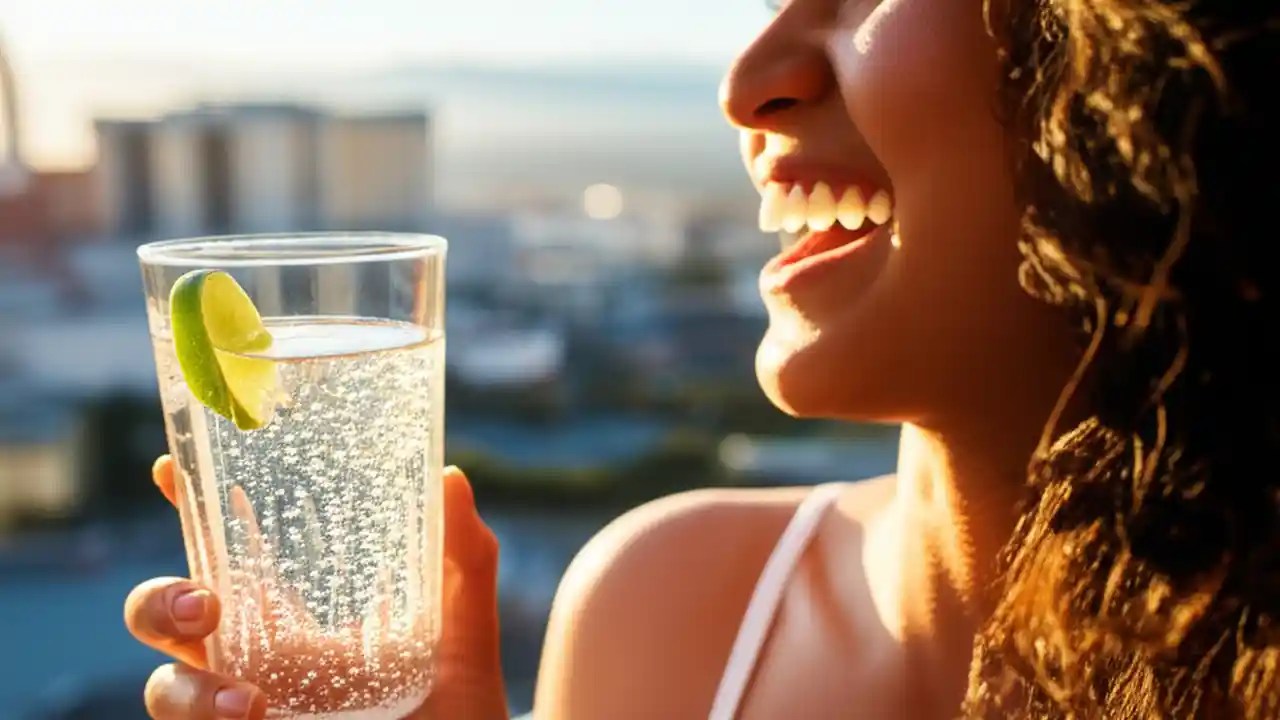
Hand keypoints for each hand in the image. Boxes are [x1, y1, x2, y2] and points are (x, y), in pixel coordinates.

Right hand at [124, 456, 508, 719]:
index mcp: (290, 617)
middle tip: (205, 606)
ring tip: (250, 702)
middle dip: (159, 603)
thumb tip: (451, 477)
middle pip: (163, 617)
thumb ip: (464, 558)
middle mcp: (254, 660)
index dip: (187, 509)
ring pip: (166, 691)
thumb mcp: (463, 628)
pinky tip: (259, 717)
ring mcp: (245, 708)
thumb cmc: (457, 701)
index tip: (168, 469)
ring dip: (188, 692)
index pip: (222, 553)